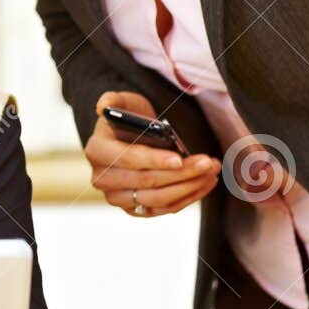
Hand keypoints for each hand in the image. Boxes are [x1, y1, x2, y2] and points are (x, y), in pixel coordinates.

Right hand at [87, 91, 218, 216]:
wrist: (130, 139)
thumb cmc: (130, 119)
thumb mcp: (123, 102)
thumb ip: (112, 99)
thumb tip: (102, 107)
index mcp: (97, 151)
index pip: (127, 159)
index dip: (154, 160)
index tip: (179, 158)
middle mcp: (102, 178)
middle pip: (146, 181)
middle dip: (181, 173)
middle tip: (208, 162)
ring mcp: (117, 197)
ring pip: (158, 199)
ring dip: (189, 187)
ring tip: (211, 172)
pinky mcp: (133, 209)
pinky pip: (163, 209)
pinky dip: (187, 198)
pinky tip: (205, 183)